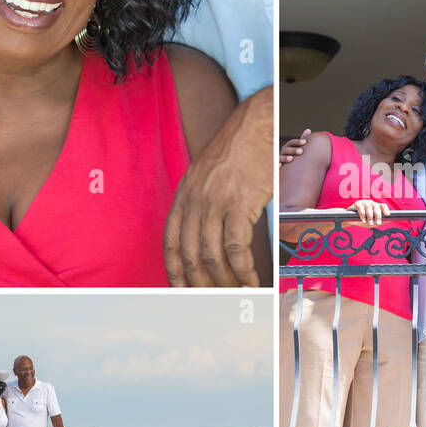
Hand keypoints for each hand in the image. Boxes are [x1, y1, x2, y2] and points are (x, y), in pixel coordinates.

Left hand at [163, 88, 271, 286]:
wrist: (255, 126)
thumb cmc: (236, 151)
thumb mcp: (206, 175)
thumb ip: (201, 203)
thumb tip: (206, 235)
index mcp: (184, 196)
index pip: (170, 243)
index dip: (173, 272)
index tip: (181, 291)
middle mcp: (194, 201)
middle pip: (189, 255)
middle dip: (200, 284)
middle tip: (214, 300)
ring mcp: (215, 203)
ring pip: (211, 256)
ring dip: (224, 281)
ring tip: (236, 294)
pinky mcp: (239, 203)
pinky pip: (237, 247)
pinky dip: (243, 270)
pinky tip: (251, 280)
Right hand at [279, 129, 309, 166]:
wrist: (289, 169)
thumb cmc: (295, 157)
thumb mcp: (298, 148)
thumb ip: (302, 141)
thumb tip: (308, 130)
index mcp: (288, 147)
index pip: (292, 143)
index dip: (298, 142)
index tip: (304, 142)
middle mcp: (283, 152)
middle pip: (286, 150)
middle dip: (293, 150)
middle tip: (301, 151)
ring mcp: (279, 159)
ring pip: (281, 157)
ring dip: (285, 157)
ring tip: (291, 158)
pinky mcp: (277, 167)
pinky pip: (276, 166)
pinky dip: (277, 165)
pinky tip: (280, 166)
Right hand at [350, 199, 391, 226]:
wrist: (350, 220)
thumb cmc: (363, 221)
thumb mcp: (373, 223)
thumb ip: (381, 221)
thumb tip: (390, 220)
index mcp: (376, 207)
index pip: (383, 206)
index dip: (386, 210)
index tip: (388, 215)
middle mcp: (371, 203)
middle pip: (376, 206)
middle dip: (377, 215)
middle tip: (377, 222)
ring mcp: (364, 202)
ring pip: (369, 207)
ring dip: (369, 216)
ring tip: (368, 223)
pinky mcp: (357, 203)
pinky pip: (361, 207)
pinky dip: (362, 214)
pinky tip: (362, 219)